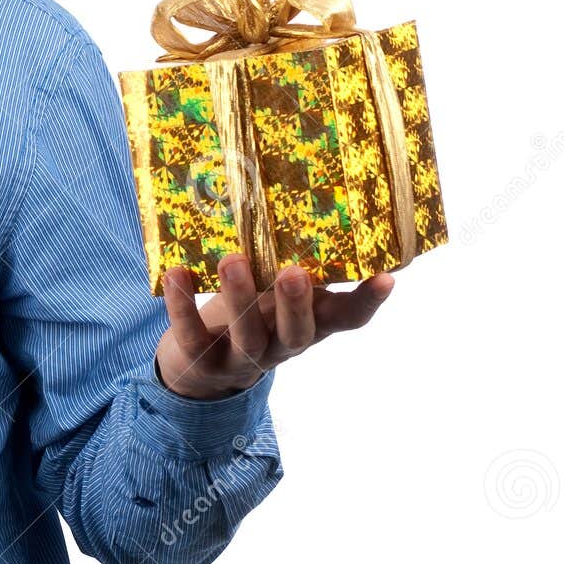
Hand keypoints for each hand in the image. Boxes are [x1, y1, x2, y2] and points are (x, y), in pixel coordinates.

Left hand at [155, 252, 395, 399]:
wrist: (201, 366)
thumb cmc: (253, 312)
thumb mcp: (278, 291)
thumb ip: (294, 261)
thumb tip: (304, 197)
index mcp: (308, 324)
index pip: (347, 319)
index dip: (367, 302)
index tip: (386, 276)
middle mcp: (281, 344)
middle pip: (297, 332)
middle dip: (296, 303)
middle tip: (293, 272)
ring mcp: (243, 357)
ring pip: (247, 335)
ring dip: (239, 298)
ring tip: (232, 261)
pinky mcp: (203, 360)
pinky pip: (193, 337)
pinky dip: (183, 306)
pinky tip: (176, 274)